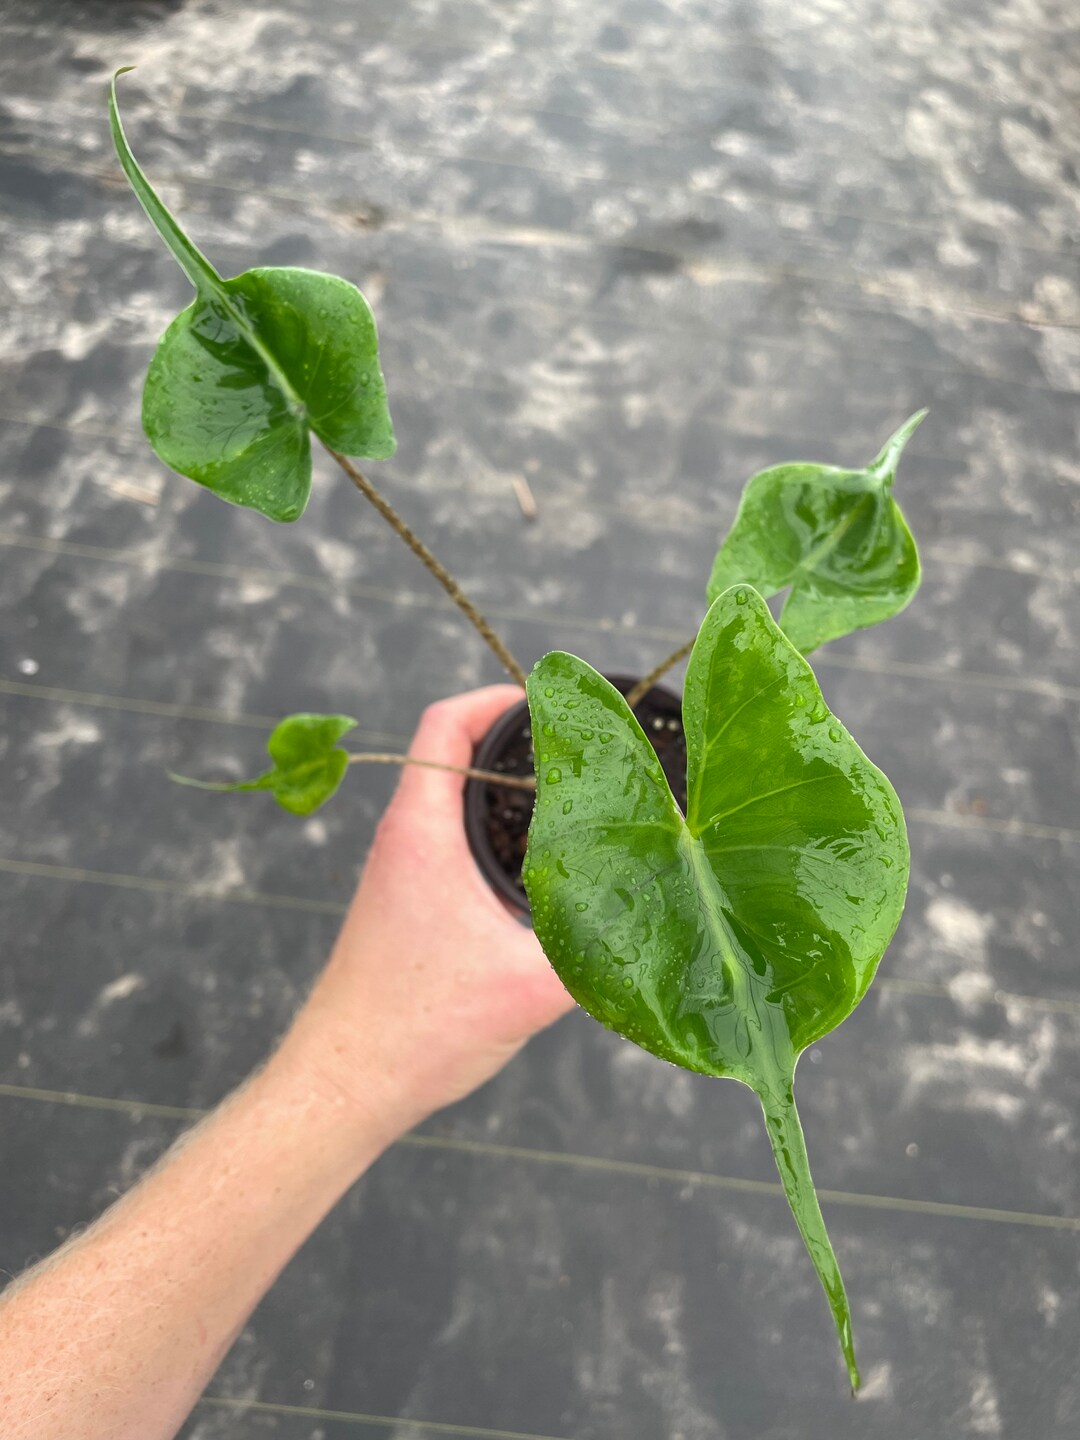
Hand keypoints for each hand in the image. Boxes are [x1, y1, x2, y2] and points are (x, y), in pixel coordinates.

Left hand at [287, 685, 574, 1135]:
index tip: (552, 704)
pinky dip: (495, 836)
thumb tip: (668, 920)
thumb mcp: (526, 986)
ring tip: (573, 805)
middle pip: (456, 755)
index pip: (447, 722)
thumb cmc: (415, 1029)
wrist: (343, 1085)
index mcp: (421, 832)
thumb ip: (601, 947)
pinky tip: (542, 872)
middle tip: (583, 755)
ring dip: (507, 795)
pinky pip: (452, 844)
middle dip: (520, 744)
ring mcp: (399, 873)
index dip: (498, 697)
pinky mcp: (405, 906)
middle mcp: (402, 840)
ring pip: (455, 804)